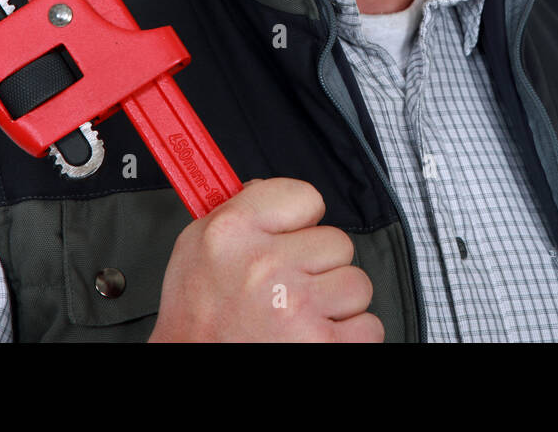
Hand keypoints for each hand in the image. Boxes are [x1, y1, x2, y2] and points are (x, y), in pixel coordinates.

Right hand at [147, 177, 384, 341]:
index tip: (291, 236)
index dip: (302, 220)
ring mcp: (295, 306)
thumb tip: (279, 196)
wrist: (190, 362)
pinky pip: (367, 326)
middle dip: (320, 266)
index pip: (305, 196)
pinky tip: (315, 335)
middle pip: (338, 242)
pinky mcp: (320, 344)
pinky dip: (348, 336)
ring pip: (356, 284)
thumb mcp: (196, 247)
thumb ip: (241, 211)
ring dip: (336, 302)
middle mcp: (264, 266)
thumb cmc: (196, 318)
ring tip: (299, 316)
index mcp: (232, 233)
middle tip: (288, 287)